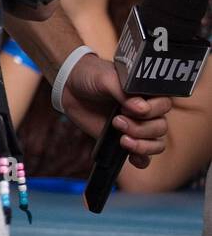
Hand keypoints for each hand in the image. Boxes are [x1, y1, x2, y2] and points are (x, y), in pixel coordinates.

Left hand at [60, 53, 171, 168]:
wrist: (70, 87)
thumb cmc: (91, 76)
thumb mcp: (105, 78)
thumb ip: (123, 91)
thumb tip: (142, 108)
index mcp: (147, 92)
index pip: (164, 105)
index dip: (150, 110)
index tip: (126, 108)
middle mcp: (148, 111)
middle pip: (160, 127)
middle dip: (140, 128)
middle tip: (117, 121)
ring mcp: (138, 127)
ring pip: (156, 143)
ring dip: (142, 145)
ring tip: (122, 139)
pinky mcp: (127, 140)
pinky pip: (144, 156)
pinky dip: (142, 159)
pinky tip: (132, 158)